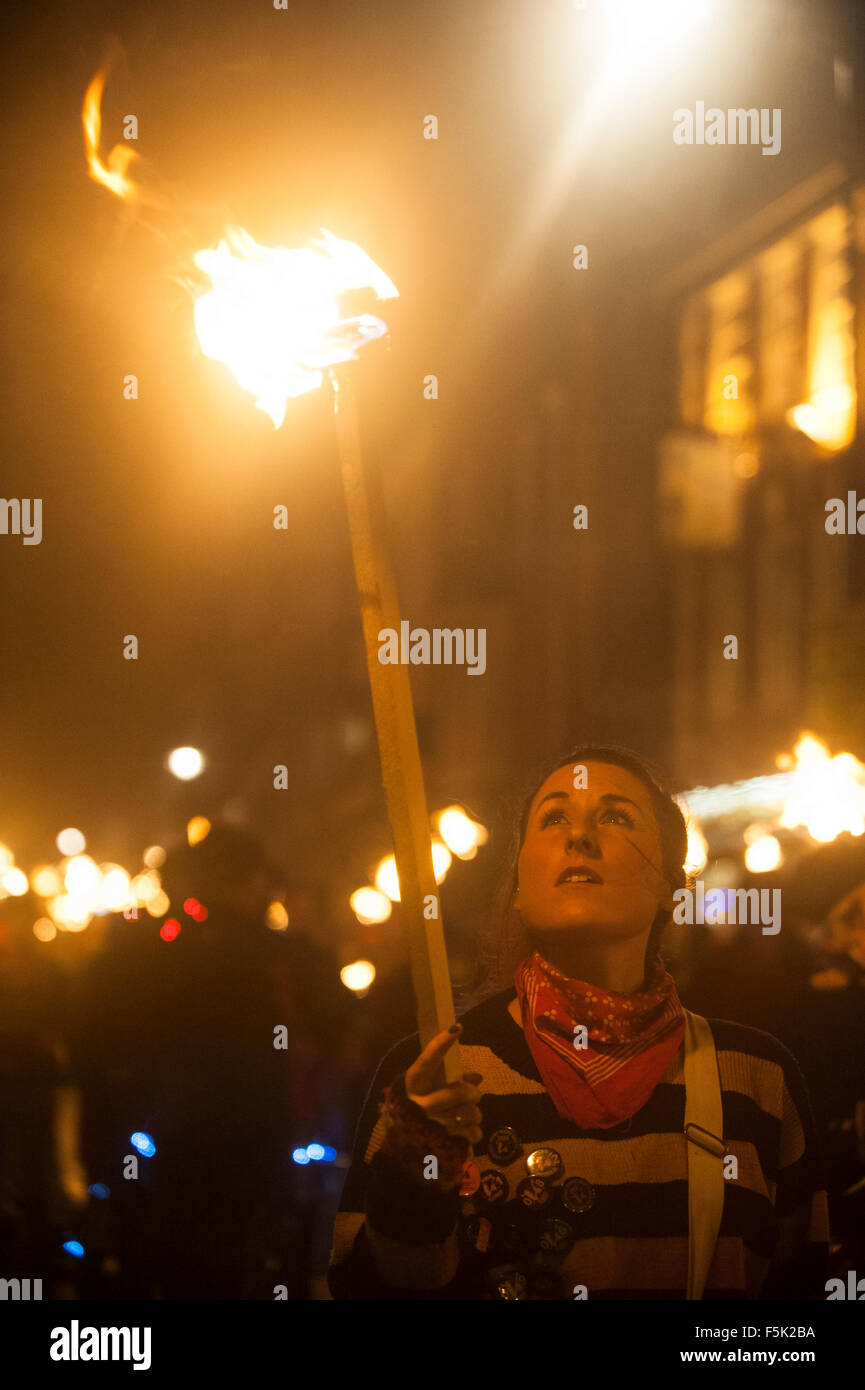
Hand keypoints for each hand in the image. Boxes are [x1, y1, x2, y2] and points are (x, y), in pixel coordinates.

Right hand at [404, 1025, 482, 1144]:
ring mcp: (435, 1127)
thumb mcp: (422, 1096)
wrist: (404, 1156)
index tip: (457, 1027)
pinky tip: (461, 1134)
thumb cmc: (413, 1117)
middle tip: (471, 1096)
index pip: (427, 1061)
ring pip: (472, 1113)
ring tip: (463, 1118)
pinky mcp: (448, 1146)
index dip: (441, 1044)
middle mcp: (421, 1106)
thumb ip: (444, 1082)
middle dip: (471, 1093)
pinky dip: (472, 1133)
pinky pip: (475, 1133)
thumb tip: (477, 1077)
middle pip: (461, 1091)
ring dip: (473, 1115)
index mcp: (411, 1089)